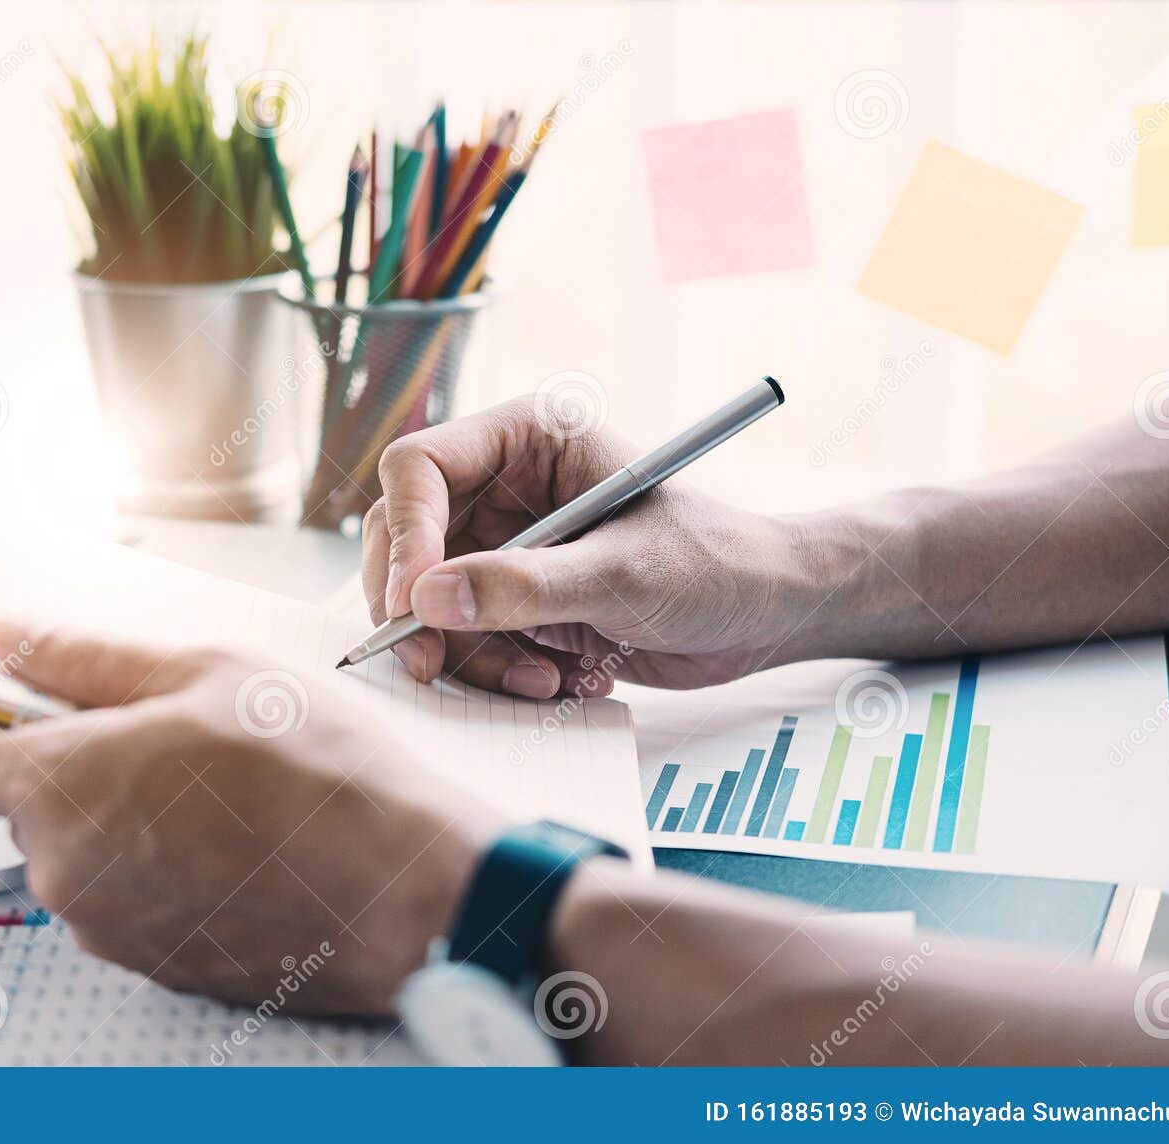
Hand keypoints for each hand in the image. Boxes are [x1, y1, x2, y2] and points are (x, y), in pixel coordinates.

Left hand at [0, 619, 501, 1014]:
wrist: (403, 890)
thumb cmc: (319, 774)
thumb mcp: (206, 672)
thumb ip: (85, 658)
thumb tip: (8, 634)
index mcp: (59, 784)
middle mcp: (63, 868)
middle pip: (19, 806)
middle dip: (66, 764)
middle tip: (153, 730)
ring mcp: (106, 926)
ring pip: (78, 853)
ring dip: (118, 816)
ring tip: (213, 786)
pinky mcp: (152, 964)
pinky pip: (124, 900)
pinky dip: (155, 866)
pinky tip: (231, 838)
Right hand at [362, 397, 814, 696]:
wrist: (764, 614)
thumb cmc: (714, 564)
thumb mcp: (623, 574)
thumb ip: (527, 586)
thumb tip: (427, 602)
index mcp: (527, 440)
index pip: (418, 468)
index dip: (405, 536)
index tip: (415, 604)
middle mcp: (503, 486)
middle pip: (406, 542)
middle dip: (421, 612)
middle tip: (433, 665)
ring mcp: (505, 547)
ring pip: (430, 604)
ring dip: (471, 655)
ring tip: (539, 678)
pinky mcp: (515, 601)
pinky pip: (466, 640)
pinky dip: (498, 670)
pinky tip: (561, 677)